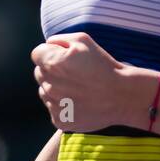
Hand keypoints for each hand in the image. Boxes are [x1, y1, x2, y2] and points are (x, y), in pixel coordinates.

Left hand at [31, 32, 150, 132]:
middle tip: (73, 73)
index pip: (36, 54)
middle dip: (51, 70)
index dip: (50, 53)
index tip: (63, 57)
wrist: (122, 95)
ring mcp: (53, 105)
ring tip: (77, 87)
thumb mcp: (83, 40)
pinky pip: (54, 109)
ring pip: (45, 91)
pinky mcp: (60, 120)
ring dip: (55, 88)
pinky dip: (63, 105)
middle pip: (39, 73)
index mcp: (52, 63)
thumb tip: (48, 45)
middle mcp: (49, 85)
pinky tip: (79, 101)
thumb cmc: (104, 66)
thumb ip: (59, 40)